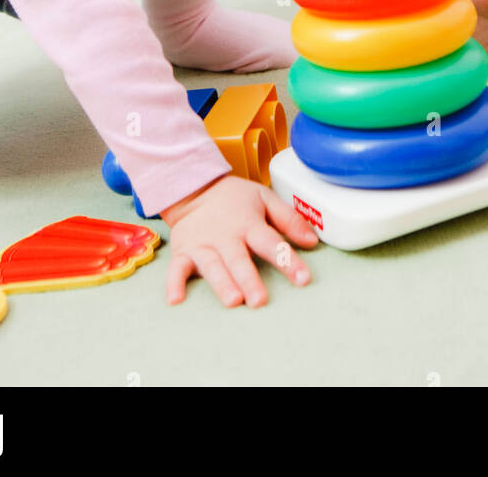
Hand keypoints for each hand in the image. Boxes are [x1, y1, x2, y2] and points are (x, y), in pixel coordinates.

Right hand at [160, 175, 317, 307]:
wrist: (194, 188)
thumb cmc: (234, 199)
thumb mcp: (264, 198)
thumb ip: (289, 219)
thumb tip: (312, 241)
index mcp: (248, 223)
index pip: (271, 243)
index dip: (287, 261)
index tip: (303, 279)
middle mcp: (226, 236)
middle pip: (239, 259)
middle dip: (249, 280)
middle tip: (259, 300)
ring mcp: (203, 244)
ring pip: (212, 266)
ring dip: (221, 283)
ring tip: (232, 300)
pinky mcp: (183, 251)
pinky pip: (177, 269)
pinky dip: (174, 284)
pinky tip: (176, 300)